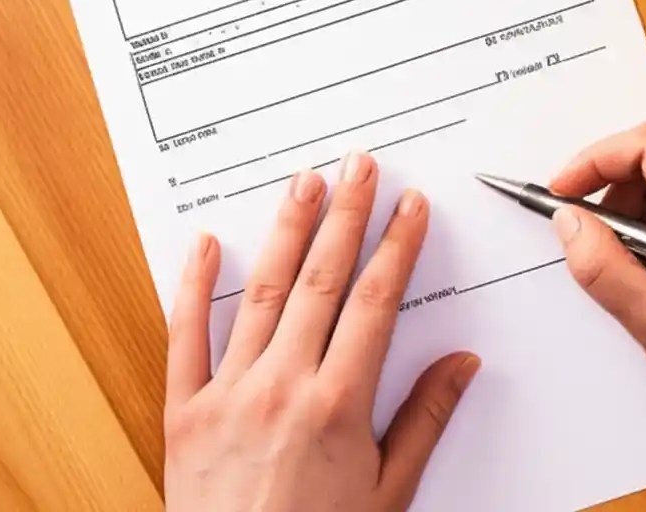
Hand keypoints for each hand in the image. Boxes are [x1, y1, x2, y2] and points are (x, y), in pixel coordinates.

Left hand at [164, 153, 479, 511]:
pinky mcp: (183, 411)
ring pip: (260, 293)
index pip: (376, 303)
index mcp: (338, 404)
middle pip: (321, 280)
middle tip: (360, 165)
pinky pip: (184, 335)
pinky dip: (193, 286)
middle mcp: (282, 386)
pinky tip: (204, 244)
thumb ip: (424, 420)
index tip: (409, 207)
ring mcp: (227, 393)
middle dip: (346, 216)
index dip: (396, 246)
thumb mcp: (389, 492)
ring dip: (285, 231)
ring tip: (304, 183)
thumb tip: (462, 364)